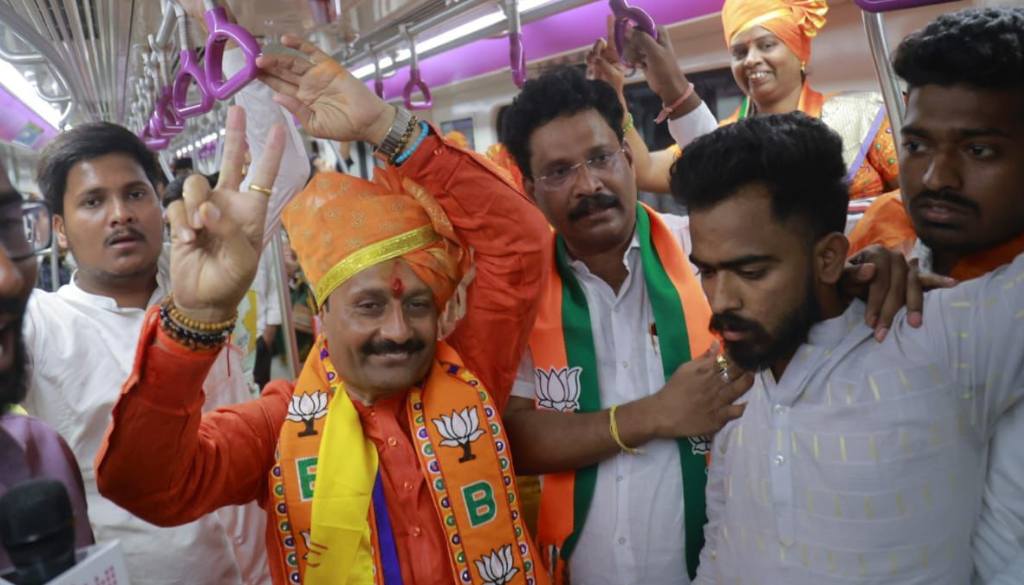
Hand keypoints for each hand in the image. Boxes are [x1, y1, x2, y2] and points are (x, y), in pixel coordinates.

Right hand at [167, 106, 285, 322]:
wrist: (203, 298)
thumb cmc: (231, 280)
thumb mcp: (242, 259)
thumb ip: (229, 230)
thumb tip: (209, 207)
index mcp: (252, 212)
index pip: (264, 176)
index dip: (270, 153)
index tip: (279, 127)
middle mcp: (229, 204)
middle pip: (232, 162)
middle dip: (235, 136)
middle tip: (236, 110)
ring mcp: (205, 209)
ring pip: (195, 184)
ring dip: (193, 207)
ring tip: (198, 233)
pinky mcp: (183, 217)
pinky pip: (177, 205)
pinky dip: (180, 221)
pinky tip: (187, 239)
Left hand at [256, 35, 394, 143]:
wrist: (367, 122)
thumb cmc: (344, 128)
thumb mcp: (315, 126)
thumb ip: (297, 111)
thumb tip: (277, 97)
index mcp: (303, 101)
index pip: (280, 88)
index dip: (266, 81)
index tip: (249, 76)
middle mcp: (308, 86)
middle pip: (283, 74)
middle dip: (267, 69)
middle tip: (250, 64)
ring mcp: (318, 75)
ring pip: (293, 63)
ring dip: (277, 59)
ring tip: (261, 59)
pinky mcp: (329, 67)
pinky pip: (312, 52)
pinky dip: (299, 45)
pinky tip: (285, 40)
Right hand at [586, 16, 627, 103]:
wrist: (606, 100)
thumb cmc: (615, 88)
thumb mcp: (614, 76)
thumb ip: (605, 66)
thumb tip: (595, 58)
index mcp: (617, 55)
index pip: (615, 38)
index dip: (612, 27)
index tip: (610, 16)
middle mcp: (607, 55)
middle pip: (600, 42)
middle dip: (598, 46)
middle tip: (597, 54)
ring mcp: (598, 60)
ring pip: (593, 50)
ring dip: (592, 54)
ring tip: (593, 64)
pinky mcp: (591, 66)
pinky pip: (588, 59)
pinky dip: (589, 62)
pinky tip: (591, 67)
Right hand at [624, 25, 690, 107]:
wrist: (669, 87)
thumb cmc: (664, 69)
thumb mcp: (654, 51)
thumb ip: (641, 38)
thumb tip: (627, 29)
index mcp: (658, 31)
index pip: (639, 26)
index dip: (633, 34)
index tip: (632, 44)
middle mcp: (653, 37)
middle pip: (634, 36)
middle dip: (632, 47)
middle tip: (637, 56)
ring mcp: (648, 48)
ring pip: (632, 46)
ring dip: (632, 55)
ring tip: (639, 63)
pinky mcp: (643, 58)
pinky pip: (632, 55)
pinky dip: (633, 60)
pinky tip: (638, 66)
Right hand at [648, 345, 751, 438]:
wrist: (663, 413)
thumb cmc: (673, 389)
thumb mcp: (686, 368)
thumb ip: (703, 357)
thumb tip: (717, 344)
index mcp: (706, 370)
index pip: (729, 358)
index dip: (739, 355)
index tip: (744, 354)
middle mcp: (715, 383)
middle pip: (738, 371)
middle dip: (747, 366)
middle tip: (750, 365)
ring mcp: (718, 401)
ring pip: (741, 388)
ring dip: (748, 382)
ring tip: (750, 379)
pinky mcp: (719, 417)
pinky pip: (736, 411)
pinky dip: (742, 406)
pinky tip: (742, 404)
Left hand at [839, 245, 956, 340]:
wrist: (849, 278)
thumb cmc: (844, 279)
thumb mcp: (839, 277)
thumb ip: (850, 274)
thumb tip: (871, 270)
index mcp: (875, 253)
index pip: (879, 278)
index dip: (874, 301)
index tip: (870, 323)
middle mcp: (894, 256)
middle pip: (897, 284)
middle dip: (890, 311)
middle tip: (882, 334)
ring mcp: (907, 264)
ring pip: (913, 284)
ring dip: (914, 305)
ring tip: (914, 324)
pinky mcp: (915, 274)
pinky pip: (928, 278)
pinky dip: (940, 280)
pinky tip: (953, 284)